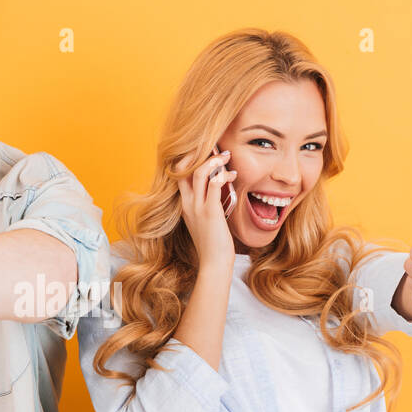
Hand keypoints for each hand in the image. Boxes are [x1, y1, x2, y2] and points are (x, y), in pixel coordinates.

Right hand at [176, 147, 235, 268]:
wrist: (214, 263)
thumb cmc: (213, 244)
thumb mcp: (206, 221)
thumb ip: (208, 203)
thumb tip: (219, 187)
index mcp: (185, 205)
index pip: (180, 175)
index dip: (190, 161)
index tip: (205, 152)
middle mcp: (187, 204)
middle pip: (183, 169)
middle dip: (197, 154)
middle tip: (215, 148)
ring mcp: (197, 208)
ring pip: (199, 173)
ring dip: (214, 161)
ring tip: (226, 156)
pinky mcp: (210, 212)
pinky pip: (214, 185)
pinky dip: (222, 175)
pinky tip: (232, 175)